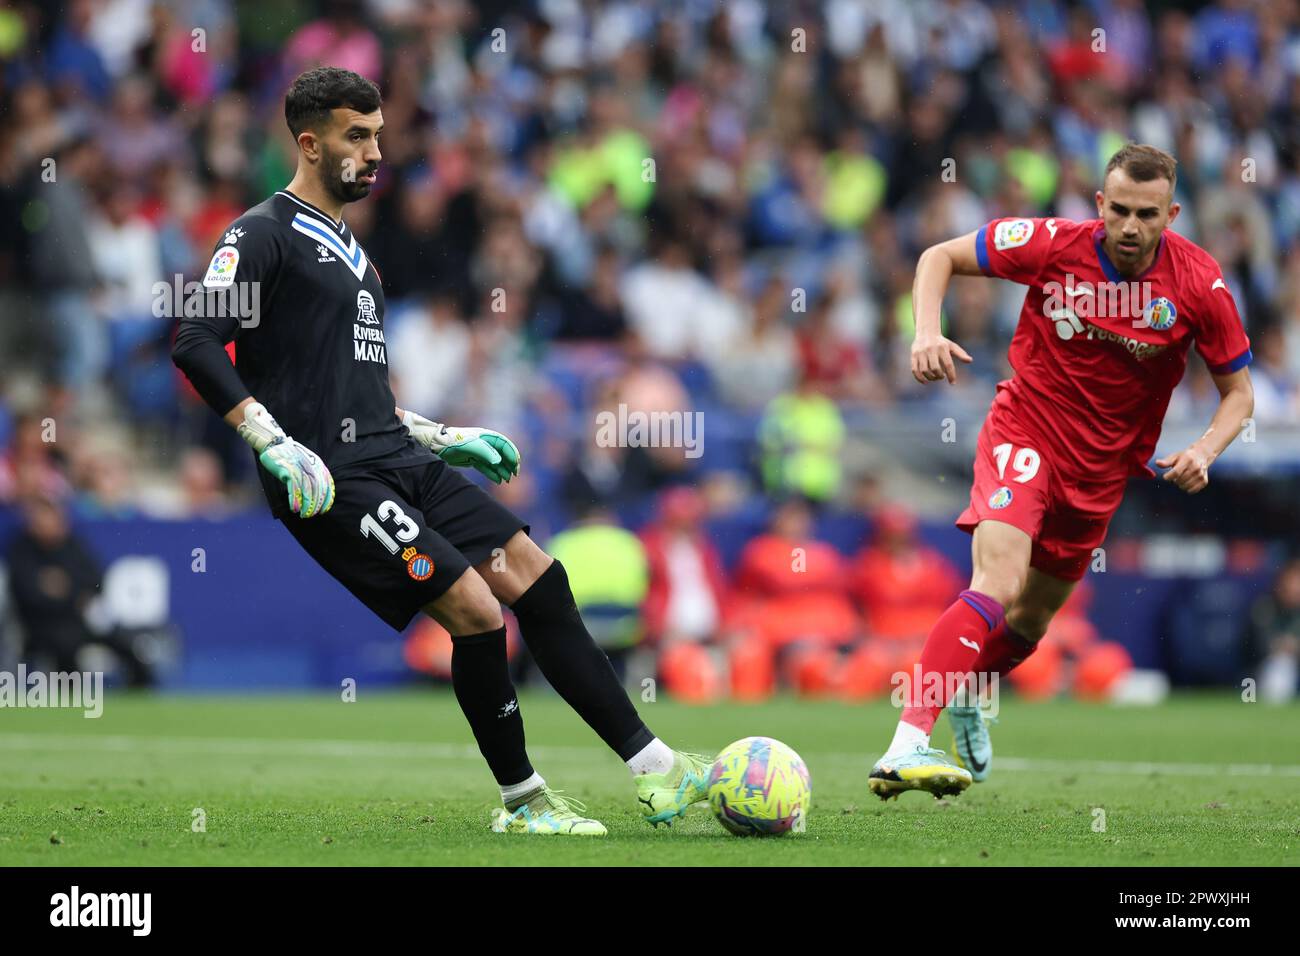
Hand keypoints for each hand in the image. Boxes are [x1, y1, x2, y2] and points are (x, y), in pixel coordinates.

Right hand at [237, 402, 335, 517]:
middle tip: (311, 515)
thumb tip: (315, 492)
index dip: (326, 499)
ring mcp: (299, 469)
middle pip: (317, 490)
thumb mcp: (306, 462)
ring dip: (305, 505)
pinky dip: (294, 500)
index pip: (327, 485)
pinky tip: (294, 508)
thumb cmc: (290, 455)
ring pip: (306, 491)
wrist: (274, 443)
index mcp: (318, 465)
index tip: (324, 510)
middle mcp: (311, 467)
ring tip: (303, 514)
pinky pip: (293, 488)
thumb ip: (313, 474)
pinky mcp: (287, 471)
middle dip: (315, 505)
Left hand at [403, 411, 519, 482]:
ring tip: (507, 480)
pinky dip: (493, 473)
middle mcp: (485, 443)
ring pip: (495, 462)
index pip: (504, 444)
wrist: (437, 446)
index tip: (515, 465)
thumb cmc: (455, 442)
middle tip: (514, 475)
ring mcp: (479, 452)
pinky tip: (498, 480)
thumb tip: (498, 462)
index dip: (512, 454)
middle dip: (509, 464)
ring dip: (502, 470)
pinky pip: (486, 467)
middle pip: (502, 454)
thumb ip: (486, 452)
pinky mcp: (473, 459)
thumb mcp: (472, 446)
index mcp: (487, 436)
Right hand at [912, 334, 972, 383]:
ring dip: (930, 378)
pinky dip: (919, 378)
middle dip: (939, 376)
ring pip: (924, 370)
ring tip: (934, 378)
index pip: (948, 364)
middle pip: (935, 368)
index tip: (953, 383)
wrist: (926, 333)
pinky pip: (915, 370)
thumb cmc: (941, 342)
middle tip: (942, 377)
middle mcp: (931, 350)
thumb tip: (970, 361)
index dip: (951, 375)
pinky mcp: (913, 356)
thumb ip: (960, 354)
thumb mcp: (952, 346)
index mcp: (942, 348)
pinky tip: (925, 382)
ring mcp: (921, 353)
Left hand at [1155, 446, 1211, 493]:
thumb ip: (1166, 462)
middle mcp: (1196, 467)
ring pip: (1185, 487)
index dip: (1168, 477)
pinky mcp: (1204, 481)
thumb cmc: (1184, 457)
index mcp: (1187, 460)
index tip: (1166, 477)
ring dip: (1180, 485)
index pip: (1176, 472)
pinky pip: (1192, 491)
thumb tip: (1157, 463)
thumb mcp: (1175, 457)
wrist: (1201, 455)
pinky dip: (1187, 489)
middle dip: (1174, 480)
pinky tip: (1187, 482)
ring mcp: (1201, 475)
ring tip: (1182, 478)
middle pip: (1179, 481)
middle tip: (1176, 476)